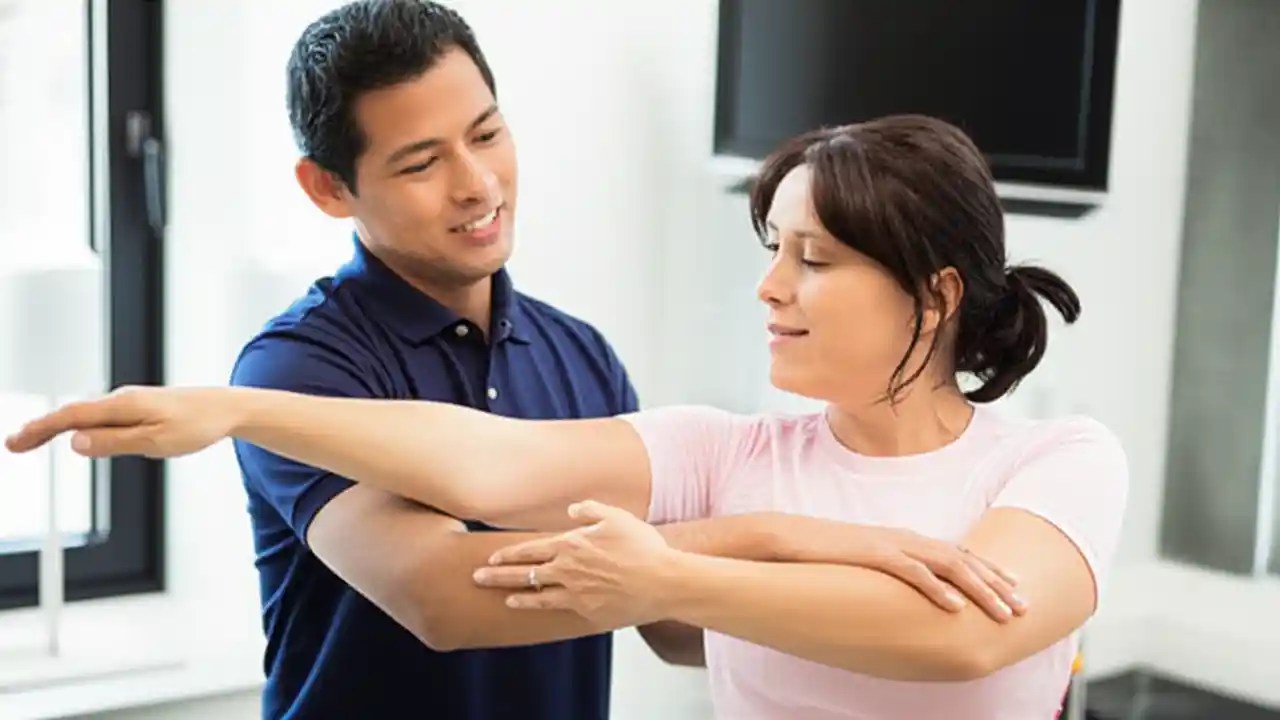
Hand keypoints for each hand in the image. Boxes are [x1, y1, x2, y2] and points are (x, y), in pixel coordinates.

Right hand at [4, 385, 239, 458]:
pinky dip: (81, 423)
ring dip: (58, 425)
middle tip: (14, 444)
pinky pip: (103, 416)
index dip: (40, 430)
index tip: (15, 442)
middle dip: (41, 428)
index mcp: (123, 406)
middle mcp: (122, 399)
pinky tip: (75, 432)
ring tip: (32, 438)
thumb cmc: (197, 425)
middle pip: (73, 414)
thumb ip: (114, 443)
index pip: (71, 418)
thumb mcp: (156, 441)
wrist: (227, 408)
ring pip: (87, 414)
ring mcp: (131, 402)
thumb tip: (74, 442)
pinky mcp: (140, 407)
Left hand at [474, 500, 674, 628]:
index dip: (509, 553)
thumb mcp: (617, 517)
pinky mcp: (585, 610)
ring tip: (496, 594)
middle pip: (523, 571)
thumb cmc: (643, 547)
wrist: (662, 581)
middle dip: (497, 574)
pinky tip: (521, 605)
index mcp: (572, 543)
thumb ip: (591, 510)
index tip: (492, 556)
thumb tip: (571, 510)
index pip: (531, 548)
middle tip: (476, 577)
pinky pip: (552, 607)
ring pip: (533, 592)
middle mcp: (567, 568)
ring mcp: (574, 591)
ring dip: (511, 592)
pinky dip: (533, 605)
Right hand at [842, 525, 1025, 621]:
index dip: (990, 569)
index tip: (1016, 587)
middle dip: (997, 582)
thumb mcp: (867, 562)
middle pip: (963, 558)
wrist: (789, 539)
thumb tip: (910, 591)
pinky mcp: (872, 554)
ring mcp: (891, 544)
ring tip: (1003, 611)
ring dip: (980, 588)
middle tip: (1023, 606)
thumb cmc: (825, 555)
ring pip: (948, 565)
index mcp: (906, 540)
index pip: (958, 552)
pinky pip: (912, 572)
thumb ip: (892, 569)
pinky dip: (937, 588)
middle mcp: (905, 538)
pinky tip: (955, 606)